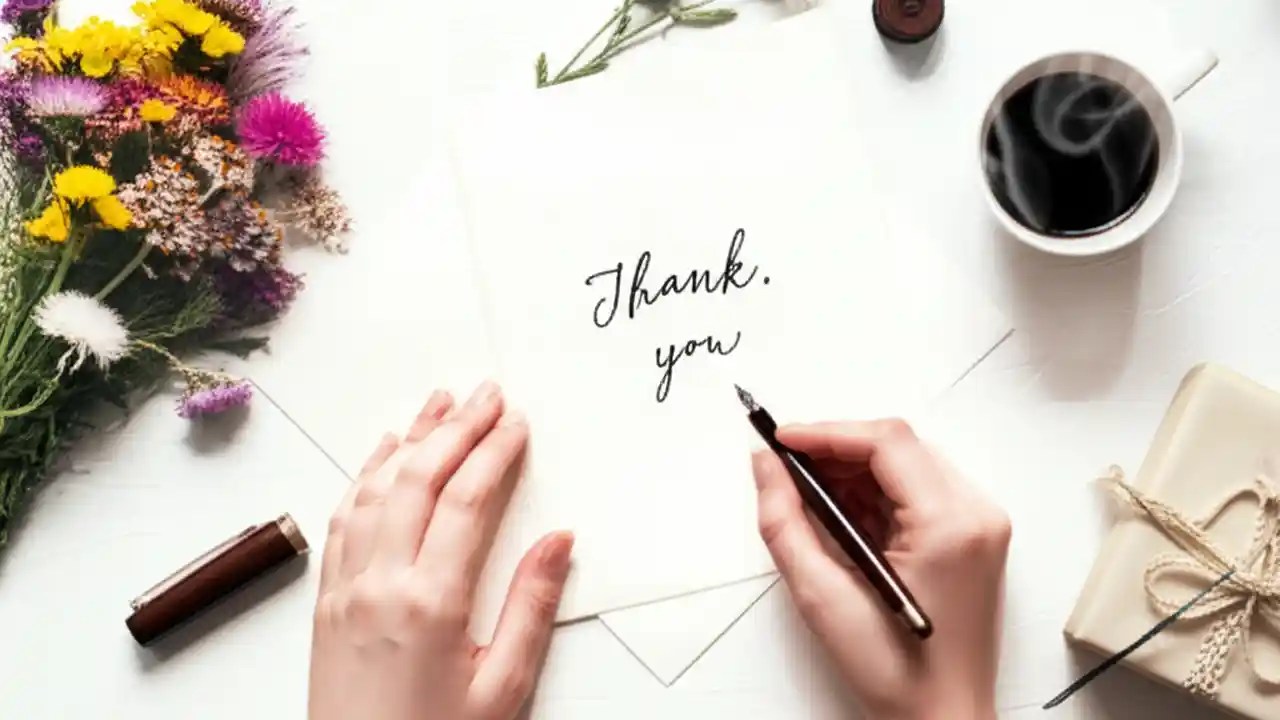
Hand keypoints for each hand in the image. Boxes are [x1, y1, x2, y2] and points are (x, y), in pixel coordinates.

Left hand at [309, 382, 573, 719]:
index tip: (516, 423)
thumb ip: (531, 609)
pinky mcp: (324, 601)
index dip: (494, 452)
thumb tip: (558, 540)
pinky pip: (342, 519)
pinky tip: (381, 457)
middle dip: (456, 428)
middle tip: (487, 393)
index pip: (466, 501)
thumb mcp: (501, 690)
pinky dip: (364, 477)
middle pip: (418, 480)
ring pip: (374, 490)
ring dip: (409, 440)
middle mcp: (379, 584)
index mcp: (430, 603)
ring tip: (439, 404)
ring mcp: (344, 588)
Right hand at [753, 420, 1009, 719]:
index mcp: (951, 525)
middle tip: (787, 466)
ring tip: (809, 497)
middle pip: (899, 446)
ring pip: (907, 465)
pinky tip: (841, 517)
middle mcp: (976, 515)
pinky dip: (874, 494)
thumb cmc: (897, 673)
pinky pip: (917, 491)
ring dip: (854, 471)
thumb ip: (784, 521)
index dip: (827, 433)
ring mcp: (979, 526)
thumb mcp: (821, 596)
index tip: (782, 440)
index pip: (887, 443)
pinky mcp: (971, 538)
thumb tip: (766, 466)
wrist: (941, 719)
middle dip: (837, 450)